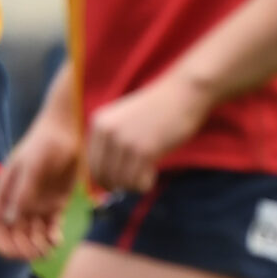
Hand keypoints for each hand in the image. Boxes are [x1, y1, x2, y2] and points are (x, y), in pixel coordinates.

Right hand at [0, 106, 82, 261]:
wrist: (67, 131)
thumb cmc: (44, 143)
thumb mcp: (33, 164)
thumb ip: (25, 191)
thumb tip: (12, 219)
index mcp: (5, 194)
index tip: (12, 253)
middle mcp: (18, 203)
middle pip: (13, 236)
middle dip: (21, 250)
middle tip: (37, 253)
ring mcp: (37, 205)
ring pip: (31, 236)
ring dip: (37, 247)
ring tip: (49, 249)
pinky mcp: (55, 204)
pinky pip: (50, 228)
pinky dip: (51, 238)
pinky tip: (56, 240)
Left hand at [84, 71, 213, 196]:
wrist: (184, 92)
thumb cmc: (159, 109)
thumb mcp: (124, 120)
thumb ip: (110, 141)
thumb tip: (103, 178)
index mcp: (99, 124)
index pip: (92, 165)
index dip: (105, 179)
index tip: (118, 183)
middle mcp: (108, 132)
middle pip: (104, 176)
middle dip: (119, 185)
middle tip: (134, 182)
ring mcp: (125, 141)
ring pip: (122, 181)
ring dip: (134, 185)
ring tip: (146, 175)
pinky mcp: (145, 150)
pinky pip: (138, 181)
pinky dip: (145, 184)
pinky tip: (153, 173)